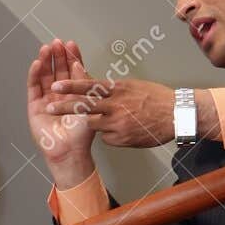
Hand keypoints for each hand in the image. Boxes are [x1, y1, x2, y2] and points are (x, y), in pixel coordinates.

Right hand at [28, 38, 97, 185]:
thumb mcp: (87, 103)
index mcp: (74, 94)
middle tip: (58, 42)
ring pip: (45, 76)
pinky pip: (33, 87)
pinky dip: (34, 74)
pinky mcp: (34, 106)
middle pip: (57, 70)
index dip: (71, 57)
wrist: (70, 150)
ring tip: (47, 48)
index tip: (72, 44)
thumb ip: (83, 84)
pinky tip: (37, 63)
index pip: (72, 71)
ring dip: (46, 61)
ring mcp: (47, 100)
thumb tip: (79, 64)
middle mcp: (60, 95)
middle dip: (58, 56)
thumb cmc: (82, 133)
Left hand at [46, 77, 177, 148]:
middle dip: (64, 107)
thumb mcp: (133, 86)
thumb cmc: (156, 99)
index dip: (71, 86)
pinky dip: (109, 135)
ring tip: (80, 125)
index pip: (90, 86)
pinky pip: (106, 138)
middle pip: (84, 105)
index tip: (56, 85)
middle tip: (49, 107)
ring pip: (92, 123)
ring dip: (88, 123)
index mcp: (118, 88)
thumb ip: (113, 90)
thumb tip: (96, 90)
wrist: (176, 115)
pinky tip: (122, 132)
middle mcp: (115, 104)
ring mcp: (117, 123)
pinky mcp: (121, 138)